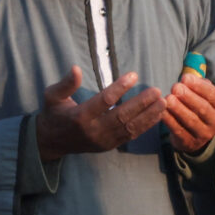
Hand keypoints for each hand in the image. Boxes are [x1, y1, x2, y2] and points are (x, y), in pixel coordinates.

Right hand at [33, 67, 164, 162]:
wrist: (51, 142)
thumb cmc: (53, 113)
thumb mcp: (52, 96)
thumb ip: (66, 84)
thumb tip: (76, 68)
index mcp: (79, 116)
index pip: (103, 101)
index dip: (119, 88)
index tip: (134, 75)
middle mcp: (93, 131)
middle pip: (122, 116)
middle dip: (141, 103)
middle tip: (156, 90)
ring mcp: (103, 141)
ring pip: (130, 128)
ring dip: (148, 115)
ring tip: (163, 102)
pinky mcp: (109, 146)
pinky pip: (131, 136)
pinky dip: (146, 125)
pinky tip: (158, 115)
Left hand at [164, 72, 214, 152]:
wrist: (197, 133)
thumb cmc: (200, 107)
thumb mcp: (205, 96)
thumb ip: (200, 85)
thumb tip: (189, 78)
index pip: (212, 95)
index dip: (198, 86)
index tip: (185, 78)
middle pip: (202, 108)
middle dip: (188, 96)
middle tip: (175, 87)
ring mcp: (205, 135)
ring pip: (191, 120)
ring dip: (178, 109)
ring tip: (168, 98)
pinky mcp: (190, 143)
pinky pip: (179, 130)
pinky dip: (170, 120)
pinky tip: (162, 112)